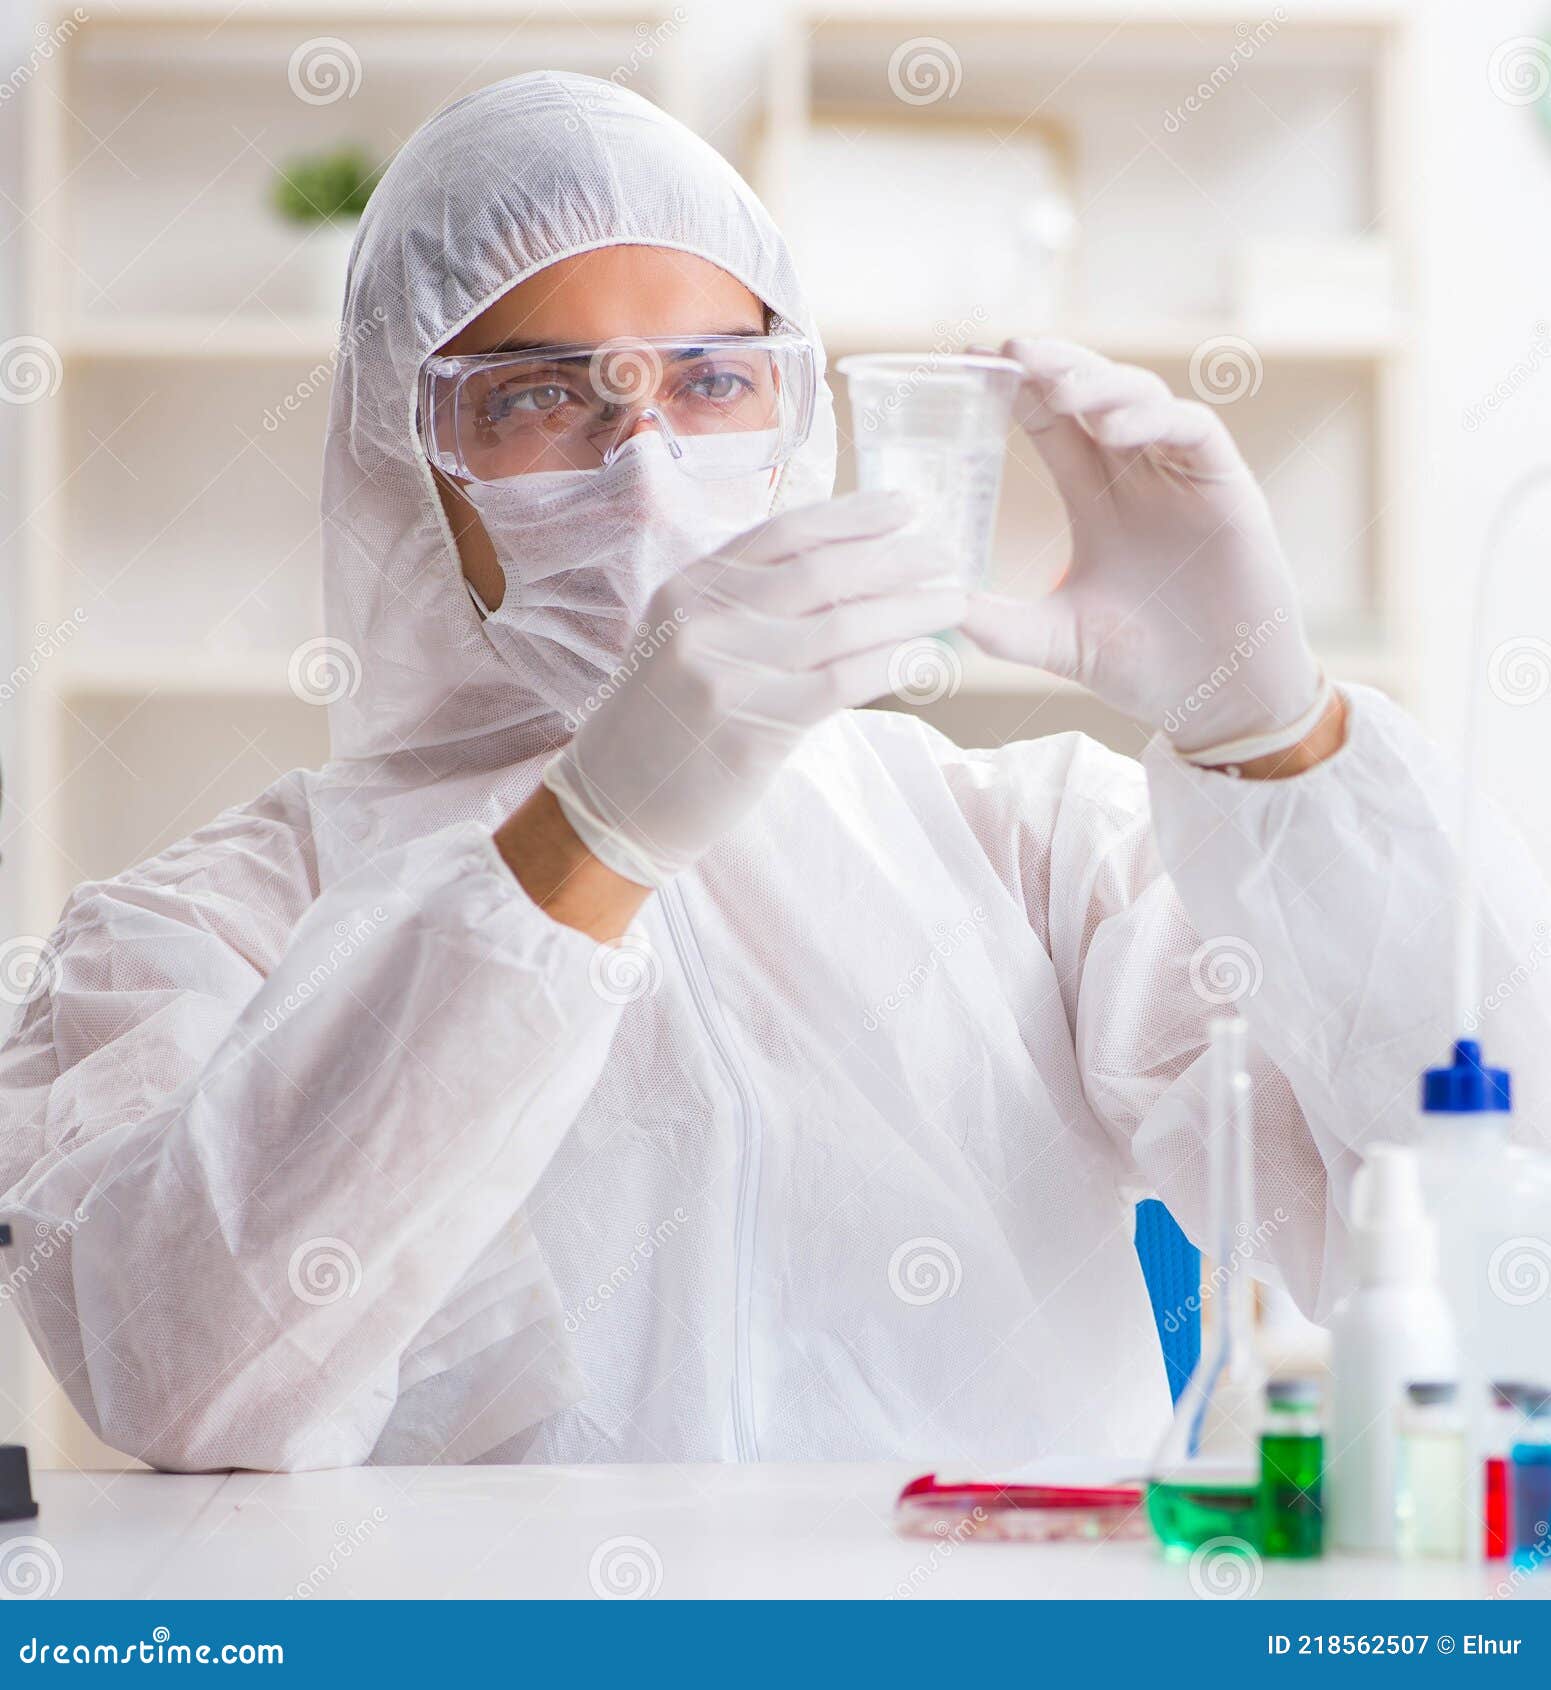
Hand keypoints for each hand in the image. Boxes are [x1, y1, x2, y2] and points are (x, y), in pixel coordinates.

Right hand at [543, 490, 967, 885]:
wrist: (615, 805)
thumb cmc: (663, 726)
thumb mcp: (686, 643)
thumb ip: (746, 607)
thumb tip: (847, 578)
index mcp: (688, 588)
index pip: (784, 533)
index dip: (852, 516)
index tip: (906, 507)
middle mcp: (703, 620)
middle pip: (821, 571)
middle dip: (894, 558)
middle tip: (945, 552)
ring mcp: (724, 672)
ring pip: (841, 625)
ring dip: (908, 609)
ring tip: (953, 600)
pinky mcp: (750, 727)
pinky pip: (842, 682)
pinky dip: (892, 664)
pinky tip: (927, 657)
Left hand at [963, 338, 1324, 759]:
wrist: (1216, 699)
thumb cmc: (1143, 667)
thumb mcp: (1057, 642)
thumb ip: (1003, 625)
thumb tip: (940, 610)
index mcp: (1095, 499)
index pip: (1050, 425)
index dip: (1017, 390)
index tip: (971, 361)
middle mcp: (1137, 476)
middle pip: (1093, 395)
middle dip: (1055, 367)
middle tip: (1012, 351)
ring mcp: (1183, 477)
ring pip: (1142, 399)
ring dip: (1101, 386)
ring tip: (1062, 391)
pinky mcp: (1228, 487)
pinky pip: (1194, 430)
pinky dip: (1156, 420)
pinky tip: (1117, 429)